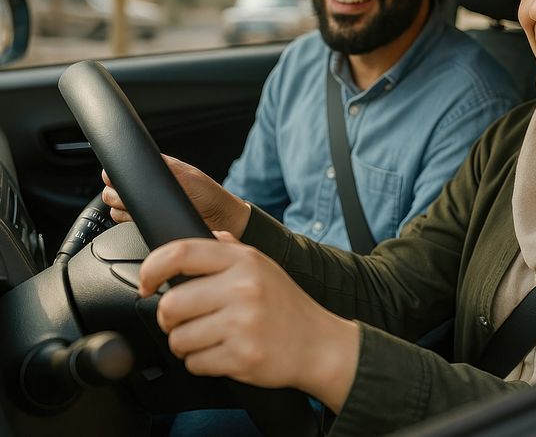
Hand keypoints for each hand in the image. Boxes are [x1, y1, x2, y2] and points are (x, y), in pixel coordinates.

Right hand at [102, 154, 250, 237]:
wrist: (221, 220)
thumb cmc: (209, 194)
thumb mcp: (187, 175)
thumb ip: (164, 168)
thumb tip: (140, 162)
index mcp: (152, 171)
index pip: (119, 170)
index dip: (115, 174)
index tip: (121, 178)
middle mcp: (144, 189)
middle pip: (111, 190)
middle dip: (119, 193)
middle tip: (140, 196)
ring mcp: (143, 208)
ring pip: (114, 208)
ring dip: (124, 209)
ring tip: (148, 208)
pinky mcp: (144, 226)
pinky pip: (122, 225)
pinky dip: (128, 222)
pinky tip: (146, 219)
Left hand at [141, 233, 359, 411]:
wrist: (320, 345)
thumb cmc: (285, 306)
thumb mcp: (263, 265)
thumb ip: (228, 249)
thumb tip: (192, 240)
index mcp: (245, 260)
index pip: (181, 253)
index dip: (152, 268)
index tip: (146, 284)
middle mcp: (244, 287)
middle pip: (171, 304)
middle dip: (170, 319)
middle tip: (184, 322)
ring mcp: (243, 323)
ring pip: (179, 338)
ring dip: (185, 344)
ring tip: (209, 339)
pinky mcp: (242, 356)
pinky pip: (195, 363)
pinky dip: (202, 363)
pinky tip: (223, 354)